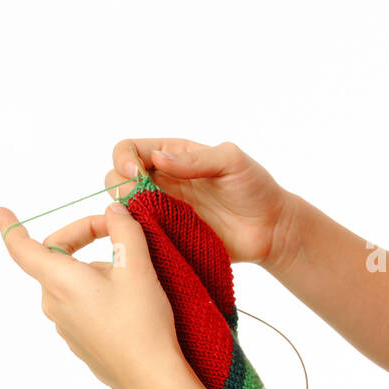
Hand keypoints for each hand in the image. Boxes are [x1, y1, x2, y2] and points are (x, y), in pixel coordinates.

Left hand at [0, 198, 187, 388]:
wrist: (150, 376)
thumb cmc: (141, 323)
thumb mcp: (138, 268)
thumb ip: (124, 231)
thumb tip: (114, 212)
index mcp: (60, 280)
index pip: (22, 247)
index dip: (11, 226)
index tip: (2, 211)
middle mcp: (53, 302)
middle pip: (56, 258)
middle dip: (84, 239)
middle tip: (119, 233)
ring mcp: (64, 325)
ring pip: (72, 282)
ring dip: (97, 268)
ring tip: (133, 276)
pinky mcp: (78, 340)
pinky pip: (81, 305)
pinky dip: (99, 293)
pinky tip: (130, 302)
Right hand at [109, 138, 298, 269]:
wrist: (271, 229)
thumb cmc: (256, 188)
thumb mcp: (232, 162)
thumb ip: (197, 159)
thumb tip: (157, 159)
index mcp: (173, 156)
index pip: (129, 149)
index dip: (124, 159)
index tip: (138, 174)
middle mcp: (162, 181)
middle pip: (116, 178)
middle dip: (120, 186)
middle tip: (143, 200)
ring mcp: (162, 210)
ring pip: (123, 208)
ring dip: (124, 213)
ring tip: (144, 221)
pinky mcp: (168, 236)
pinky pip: (139, 236)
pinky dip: (135, 237)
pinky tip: (144, 239)